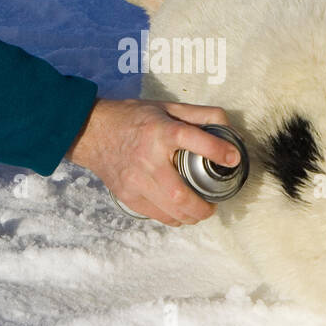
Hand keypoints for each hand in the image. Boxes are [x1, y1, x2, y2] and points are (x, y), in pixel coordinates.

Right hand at [65, 98, 242, 225]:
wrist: (92, 132)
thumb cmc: (133, 118)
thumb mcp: (166, 107)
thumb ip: (199, 114)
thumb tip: (227, 126)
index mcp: (160, 131)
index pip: (193, 141)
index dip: (217, 151)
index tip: (232, 159)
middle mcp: (148, 158)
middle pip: (180, 195)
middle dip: (203, 207)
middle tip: (213, 205)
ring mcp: (135, 180)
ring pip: (170, 211)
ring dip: (191, 216)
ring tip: (199, 211)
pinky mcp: (127, 195)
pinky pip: (156, 215)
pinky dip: (173, 218)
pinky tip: (179, 212)